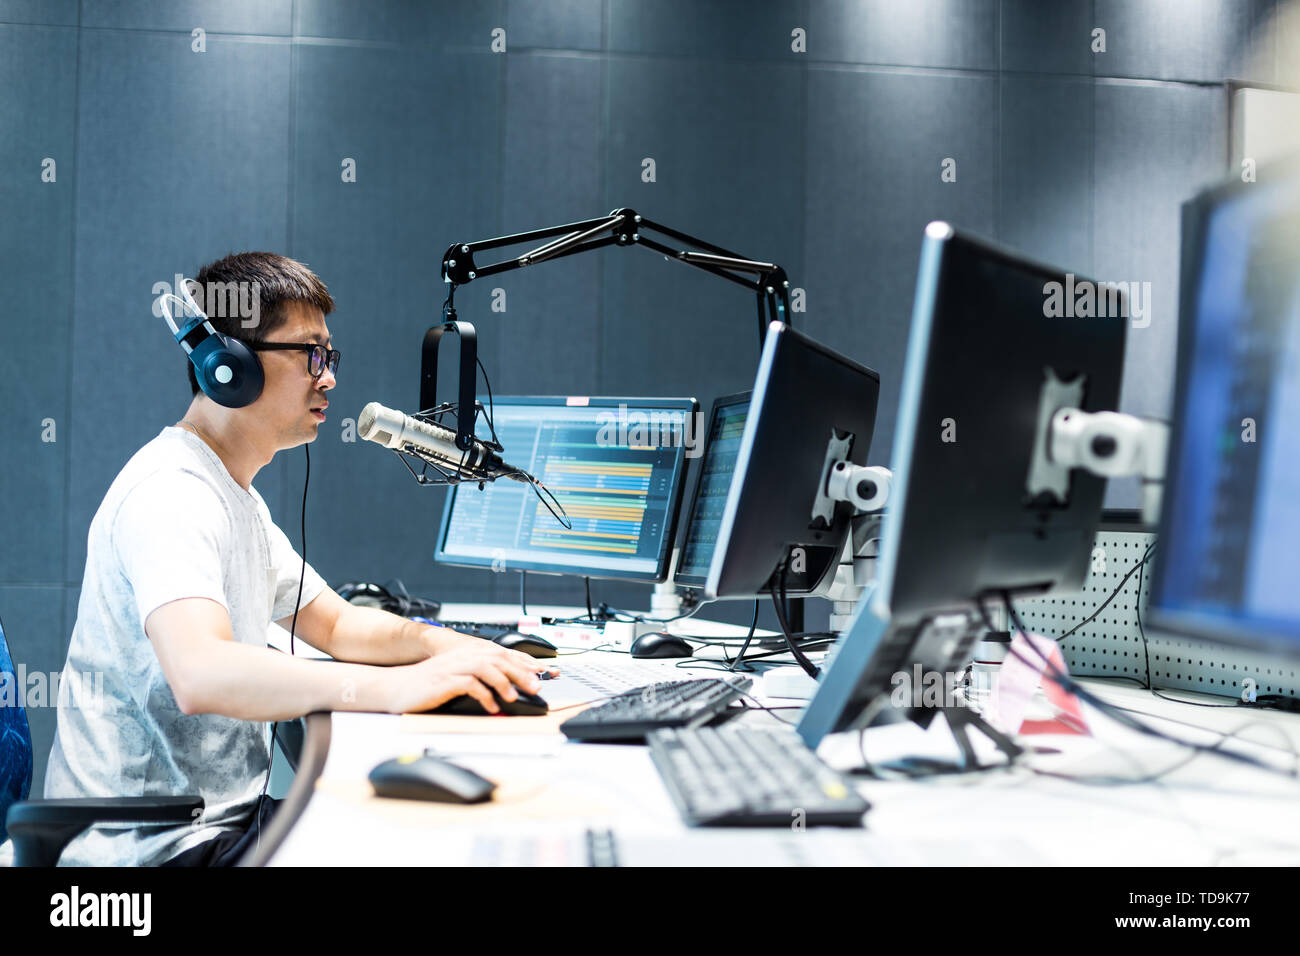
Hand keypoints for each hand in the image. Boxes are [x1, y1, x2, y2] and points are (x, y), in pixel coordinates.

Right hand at [385, 643, 556, 714]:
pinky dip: (483, 695)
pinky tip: (491, 706)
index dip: (523, 663)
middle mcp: (462, 657)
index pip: (501, 655)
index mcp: (467, 655)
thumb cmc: (425, 686)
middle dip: (520, 672)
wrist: (396, 687)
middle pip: (498, 659)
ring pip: (485, 668)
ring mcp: (453, 668)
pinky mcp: (444, 680)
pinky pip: (468, 684)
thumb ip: (477, 680)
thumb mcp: (454, 678)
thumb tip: (503, 691)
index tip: (542, 673)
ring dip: (503, 682)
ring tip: (514, 697)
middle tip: (536, 686)